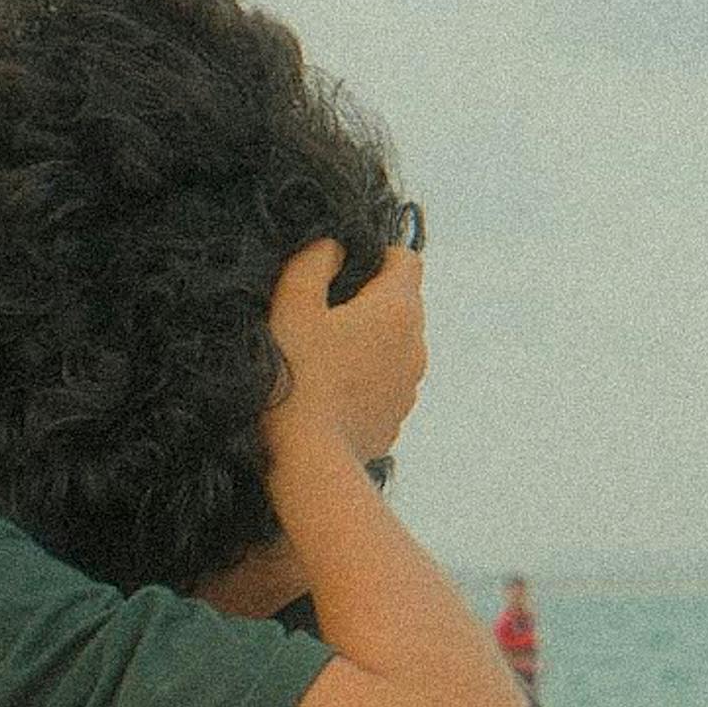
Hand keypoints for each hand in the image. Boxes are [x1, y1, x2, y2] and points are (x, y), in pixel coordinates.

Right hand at [264, 238, 425, 466]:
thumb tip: (334, 247)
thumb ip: (313, 262)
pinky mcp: (395, 417)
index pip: (406, 260)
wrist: (308, 459)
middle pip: (401, 304)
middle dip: (368, 301)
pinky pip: (384, 384)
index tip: (338, 271)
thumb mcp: (292, 304)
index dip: (374, 256)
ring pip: (394, 346)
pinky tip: (328, 391)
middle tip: (321, 314)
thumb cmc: (296, 376)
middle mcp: (415, 345)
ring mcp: (409, 386)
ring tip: (321, 357)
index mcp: (397, 309)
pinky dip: (364, 380)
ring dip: (367, 343)